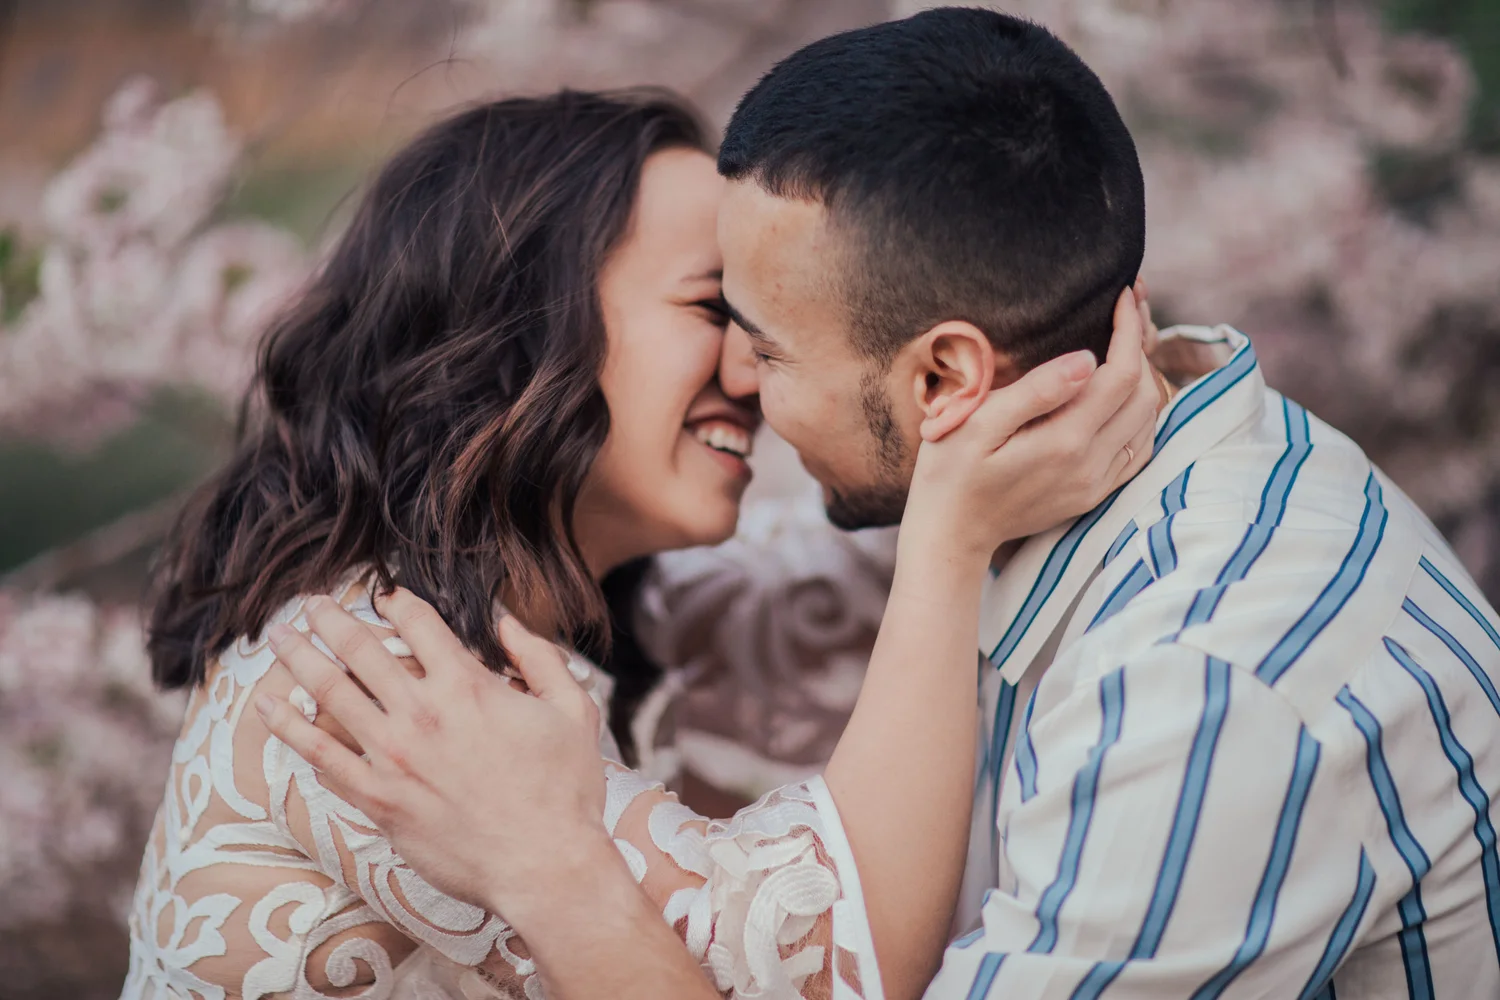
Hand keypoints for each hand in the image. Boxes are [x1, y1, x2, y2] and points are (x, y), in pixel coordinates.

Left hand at [253, 589, 612, 921]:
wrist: (543, 865)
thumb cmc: (565, 791)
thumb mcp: (573, 710)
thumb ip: (540, 659)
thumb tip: (507, 623)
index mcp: (468, 686)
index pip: (419, 625)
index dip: (397, 603)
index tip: (384, 595)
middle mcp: (422, 714)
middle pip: (362, 650)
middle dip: (332, 620)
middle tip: (311, 603)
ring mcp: (393, 757)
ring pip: (330, 694)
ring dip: (300, 659)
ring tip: (279, 638)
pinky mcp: (377, 798)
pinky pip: (320, 755)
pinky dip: (289, 728)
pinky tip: (269, 707)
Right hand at [905, 286, 1157, 561]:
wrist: (950, 533)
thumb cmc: (950, 472)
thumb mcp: (977, 423)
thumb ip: (1035, 391)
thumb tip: (1087, 359)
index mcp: (1064, 441)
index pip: (1122, 374)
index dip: (1129, 329)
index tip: (1124, 294)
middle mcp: (1091, 465)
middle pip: (1145, 394)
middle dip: (1141, 346)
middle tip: (1125, 311)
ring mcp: (1096, 483)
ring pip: (1149, 421)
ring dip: (1144, 378)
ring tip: (1124, 343)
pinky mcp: (1093, 494)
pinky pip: (1140, 449)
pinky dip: (1140, 415)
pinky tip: (1121, 394)